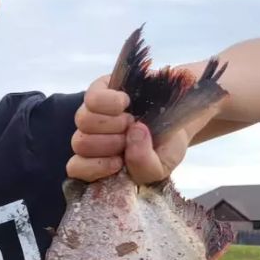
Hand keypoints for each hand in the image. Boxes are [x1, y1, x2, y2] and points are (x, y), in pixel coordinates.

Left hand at [67, 75, 221, 184]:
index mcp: (100, 163)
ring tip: (132, 120)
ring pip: (83, 121)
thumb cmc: (167, 143)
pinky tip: (126, 102)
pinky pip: (92, 98)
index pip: (76, 169)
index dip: (95, 167)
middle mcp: (91, 138)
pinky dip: (111, 102)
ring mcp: (92, 113)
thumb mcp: (164, 164)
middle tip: (132, 136)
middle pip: (80, 144)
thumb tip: (133, 135)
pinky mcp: (98, 89)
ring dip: (113, 123)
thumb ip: (146, 167)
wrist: (182, 110)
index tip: (118, 162)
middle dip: (111, 143)